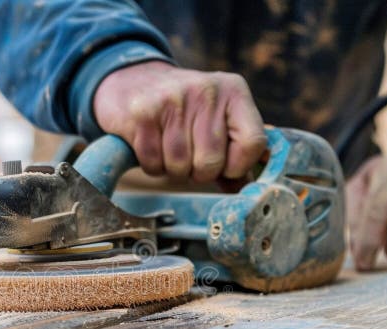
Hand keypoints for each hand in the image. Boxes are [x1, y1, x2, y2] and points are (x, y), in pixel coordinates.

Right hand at [93, 61, 266, 181]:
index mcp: (233, 91)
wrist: (132, 80)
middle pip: (211, 163)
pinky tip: (151, 145)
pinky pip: (154, 164)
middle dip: (198, 172)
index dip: (237, 166)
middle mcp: (206, 91)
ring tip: (168, 148)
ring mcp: (173, 100)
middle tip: (189, 156)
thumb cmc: (183, 110)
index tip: (224, 165)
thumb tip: (246, 190)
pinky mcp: (143, 114)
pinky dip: (152, 165)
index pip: (253, 143)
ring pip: (180, 167)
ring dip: (173, 170)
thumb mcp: (216, 119)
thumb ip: (235, 153)